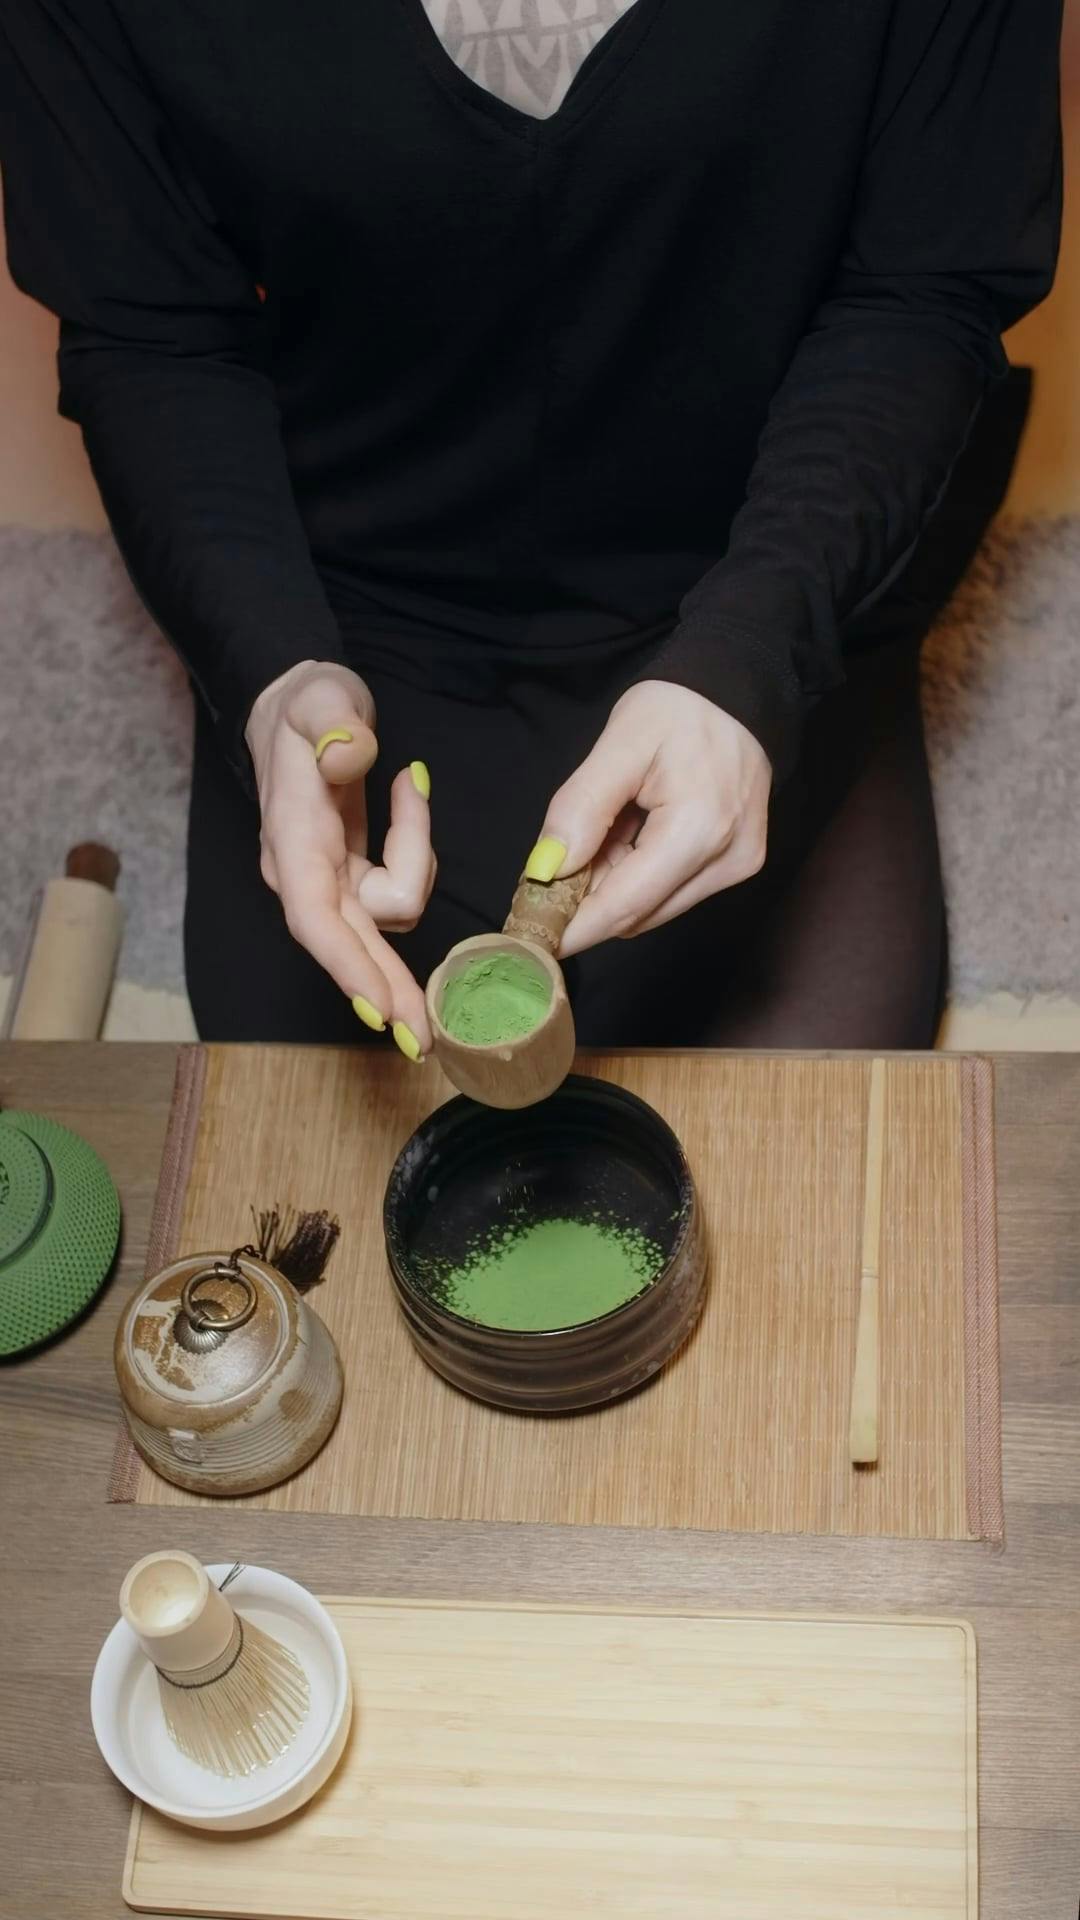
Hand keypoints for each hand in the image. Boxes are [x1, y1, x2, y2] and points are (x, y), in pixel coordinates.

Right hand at [245, 660, 434, 1054]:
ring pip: (388, 909)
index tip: (381, 1009)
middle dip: (386, 991)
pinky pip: (397, 888)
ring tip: (407, 786)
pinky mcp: (350, 873)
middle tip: (422, 1041)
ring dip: (416, 857)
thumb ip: (334, 723)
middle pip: (349, 947)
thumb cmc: (307, 703)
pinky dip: (414, 852)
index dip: (348, 966)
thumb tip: (350, 753)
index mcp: (293, 842)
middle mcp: (305, 873)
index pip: (316, 918)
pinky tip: (408, 798)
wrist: (297, 704)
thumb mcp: (319, 696)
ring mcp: (327, 878)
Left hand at [527, 681, 771, 957]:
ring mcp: (738, 865)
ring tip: (604, 835)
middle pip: (638, 914)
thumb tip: (548, 870)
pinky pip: (675, 892)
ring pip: (654, 909)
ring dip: (615, 888)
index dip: (574, 928)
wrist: (736, 691)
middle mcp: (726, 859)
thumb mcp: (619, 742)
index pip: (625, 905)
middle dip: (589, 901)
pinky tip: (631, 837)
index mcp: (698, 828)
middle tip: (558, 864)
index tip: (530, 937)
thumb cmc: (677, 708)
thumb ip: (582, 807)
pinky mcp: (740, 863)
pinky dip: (640, 878)